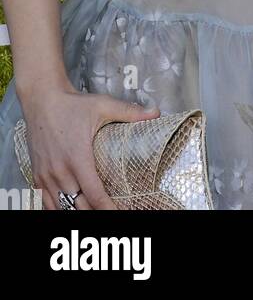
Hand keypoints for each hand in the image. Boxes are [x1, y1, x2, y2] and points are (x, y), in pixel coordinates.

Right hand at [17, 83, 159, 210]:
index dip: (107, 208)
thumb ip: (129, 112)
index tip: (120, 212)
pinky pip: (46, 202)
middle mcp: (60, 171)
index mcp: (78, 157)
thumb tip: (155, 113)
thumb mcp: (102, 105)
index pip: (94, 194)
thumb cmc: (72, 104)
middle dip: (95, 212)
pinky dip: (58, 208)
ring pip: (61, 207)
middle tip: (112, 211)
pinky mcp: (37, 176)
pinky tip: (70, 207)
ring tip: (93, 210)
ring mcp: (46, 176)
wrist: (42, 100)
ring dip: (77, 211)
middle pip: (78, 205)